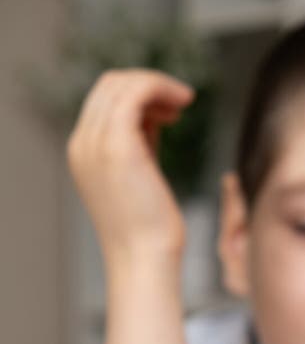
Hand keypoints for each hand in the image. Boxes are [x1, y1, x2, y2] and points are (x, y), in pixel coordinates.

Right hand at [67, 69, 193, 265]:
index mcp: (83, 153)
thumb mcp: (139, 178)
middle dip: (148, 85)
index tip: (169, 112)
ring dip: (158, 85)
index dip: (138, 96)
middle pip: (109, 85)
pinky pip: (136, 92)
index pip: (103, 101)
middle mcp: (82, 144)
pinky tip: (182, 103)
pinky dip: (161, 87)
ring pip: (122, 84)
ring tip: (183, 103)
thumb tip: (155, 118)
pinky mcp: (117, 145)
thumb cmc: (149, 231)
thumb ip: (141, 145)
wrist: (144, 260)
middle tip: (180, 103)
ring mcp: (95, 143)